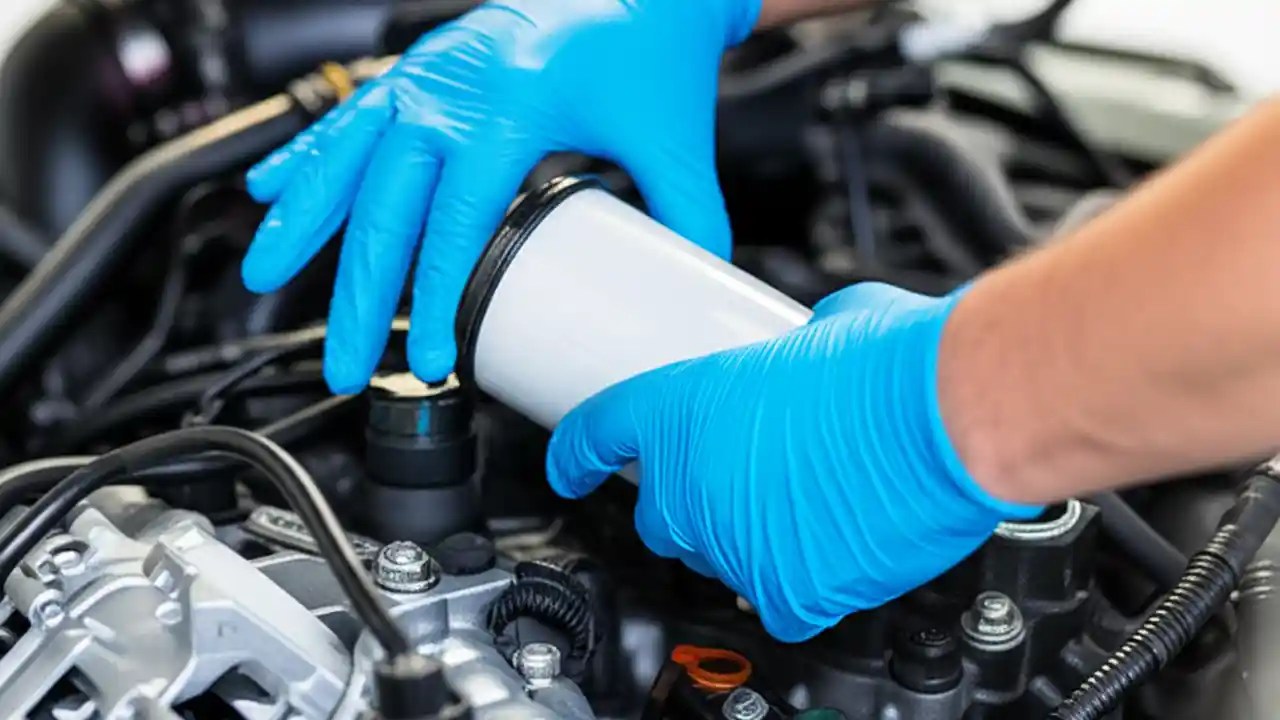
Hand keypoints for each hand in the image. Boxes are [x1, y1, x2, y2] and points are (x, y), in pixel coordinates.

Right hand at [240, 0, 761, 391]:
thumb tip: (691, 286)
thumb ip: (685, 217)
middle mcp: (450, 89)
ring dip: (300, 221)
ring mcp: (425, 75)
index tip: (429, 362)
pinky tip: (267, 189)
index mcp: (509, 108)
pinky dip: (306, 155)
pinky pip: (347, 117)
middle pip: (386, 209)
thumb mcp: (672, 138)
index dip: (435, 300)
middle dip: (360, 297)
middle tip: (348, 365)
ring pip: (344, 157)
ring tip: (263, 276)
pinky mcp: (418, 69)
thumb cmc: (647, 42)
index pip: (456, 224)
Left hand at [545, 283, 1040, 640]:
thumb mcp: (825, 323)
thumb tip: (813, 338)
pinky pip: (775, 602)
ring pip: (719, 558)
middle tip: (752, 474)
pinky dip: (799, 583)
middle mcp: (691, 483)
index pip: (598, 434)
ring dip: (751, 537)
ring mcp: (733, 544)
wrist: (949, 415)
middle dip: (694, 500)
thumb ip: (792, 341)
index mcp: (682, 408)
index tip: (572, 466)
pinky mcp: (787, 591)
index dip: (577, 453)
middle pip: (662, 514)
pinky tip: (830, 550)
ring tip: (814, 500)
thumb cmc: (892, 364)